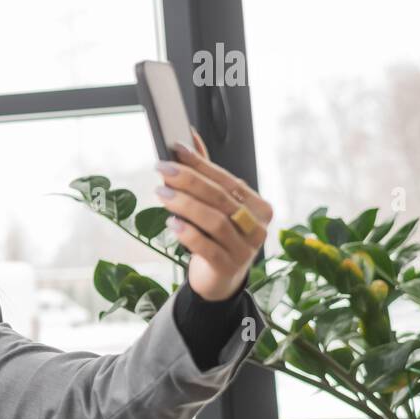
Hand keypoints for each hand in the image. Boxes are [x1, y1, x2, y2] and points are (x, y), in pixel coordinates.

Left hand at [156, 127, 272, 300]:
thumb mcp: (215, 207)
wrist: (219, 280)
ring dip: (185, 204)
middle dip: (189, 180)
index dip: (201, 164)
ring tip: (160, 193)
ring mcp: (246, 250)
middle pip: (221, 198)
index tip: (176, 149)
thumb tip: (189, 138)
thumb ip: (205, 175)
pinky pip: (208, 248)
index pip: (228, 181)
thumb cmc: (216, 237)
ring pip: (215, 221)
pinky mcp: (228, 268)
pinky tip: (171, 223)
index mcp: (258, 207)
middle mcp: (257, 227)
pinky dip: (188, 233)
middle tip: (162, 169)